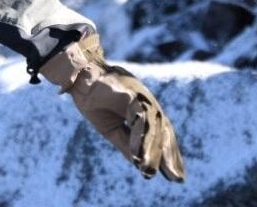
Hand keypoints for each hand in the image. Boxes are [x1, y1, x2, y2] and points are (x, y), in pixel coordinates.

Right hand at [39, 33, 184, 181]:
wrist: (80, 79)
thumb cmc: (95, 100)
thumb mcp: (112, 129)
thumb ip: (128, 144)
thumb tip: (140, 164)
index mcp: (143, 111)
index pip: (161, 134)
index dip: (168, 154)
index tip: (175, 176)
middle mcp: (147, 103)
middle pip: (163, 131)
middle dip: (169, 155)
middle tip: (176, 178)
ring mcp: (141, 96)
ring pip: (154, 125)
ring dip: (152, 150)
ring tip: (150, 170)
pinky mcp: (131, 92)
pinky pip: (140, 116)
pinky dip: (140, 135)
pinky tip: (139, 152)